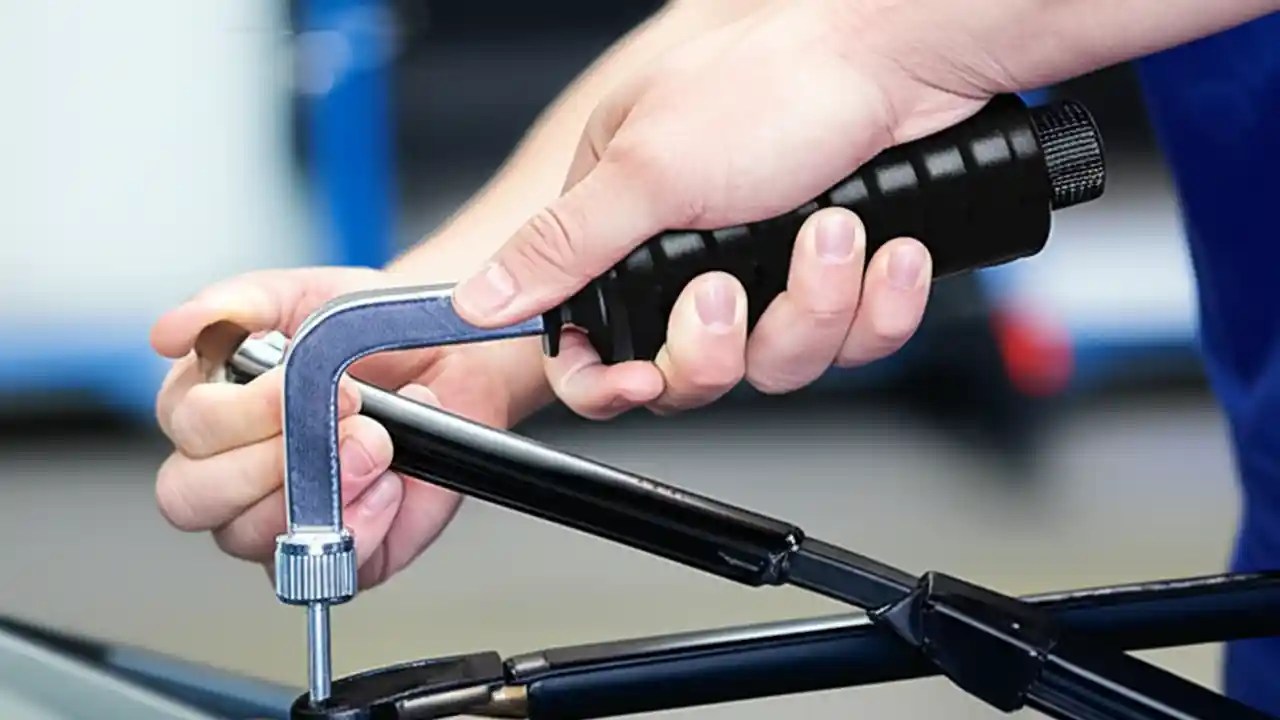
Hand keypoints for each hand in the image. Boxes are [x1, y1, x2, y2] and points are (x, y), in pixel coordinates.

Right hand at [150, 267, 536, 589]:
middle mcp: (231, 473)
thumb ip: (237, 304)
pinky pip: (329, 568)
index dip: (243, 410)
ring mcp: (281, 520)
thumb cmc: (370, 332)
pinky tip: (391, 483)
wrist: (451, 357)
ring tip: (377, 442)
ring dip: (322, 488)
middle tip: (343, 416)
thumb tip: (169, 331)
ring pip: (252, 537)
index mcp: (209, 409)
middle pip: (191, 497)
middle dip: (269, 459)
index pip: (186, 429)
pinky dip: (364, 526)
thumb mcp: (307, 297)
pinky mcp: (339, 554)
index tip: (298, 378)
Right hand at [452, 0, 994, 417]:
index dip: (606, 380)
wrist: (907, 65)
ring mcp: (766, 272)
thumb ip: (563, 246)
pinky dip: (874, 301)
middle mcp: (690, 255)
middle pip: (686, 371)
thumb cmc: (779, 85)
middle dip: (721, 341)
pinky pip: (849, 341)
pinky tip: (884, 250)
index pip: (589, 339)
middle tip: (732, 288)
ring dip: (812, 303)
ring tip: (831, 230)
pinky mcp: (835, 283)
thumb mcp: (650, 169)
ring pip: (773, 363)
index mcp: (626, 222)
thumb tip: (479, 297)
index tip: (639, 382)